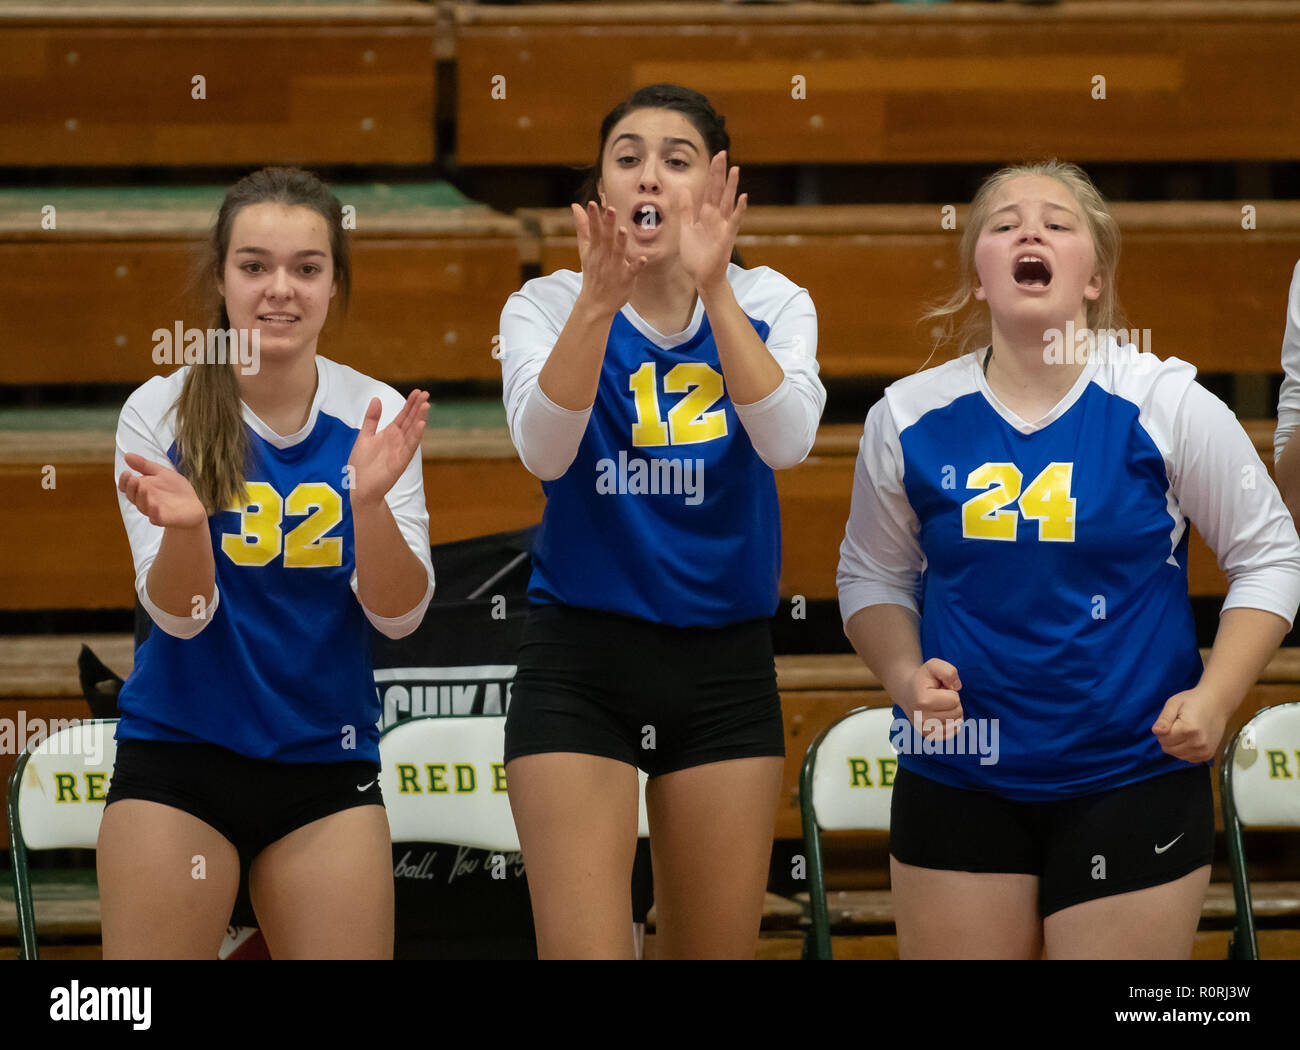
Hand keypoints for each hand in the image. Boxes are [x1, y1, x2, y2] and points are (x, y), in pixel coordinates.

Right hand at [119, 452, 207, 527]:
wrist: (192, 506)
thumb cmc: (174, 489)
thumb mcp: (161, 473)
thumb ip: (144, 465)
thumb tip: (127, 455)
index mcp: (141, 489)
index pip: (126, 487)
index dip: (124, 481)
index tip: (127, 472)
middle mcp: (144, 501)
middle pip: (132, 496)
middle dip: (131, 488)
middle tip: (134, 479)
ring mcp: (154, 511)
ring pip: (142, 506)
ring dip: (141, 497)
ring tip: (143, 487)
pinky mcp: (165, 519)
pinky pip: (156, 518)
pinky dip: (154, 513)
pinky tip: (155, 506)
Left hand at [347, 390, 428, 508]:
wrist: (360, 487)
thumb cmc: (362, 464)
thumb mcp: (365, 436)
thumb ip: (371, 418)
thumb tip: (377, 399)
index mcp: (390, 434)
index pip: (404, 415)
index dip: (411, 404)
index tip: (418, 391)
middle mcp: (398, 440)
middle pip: (410, 420)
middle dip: (418, 407)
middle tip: (426, 393)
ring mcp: (401, 450)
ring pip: (412, 431)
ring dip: (420, 419)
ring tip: (426, 405)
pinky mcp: (401, 461)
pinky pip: (410, 447)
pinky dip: (416, 436)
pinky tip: (421, 425)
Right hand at [571, 201, 647, 315]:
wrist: (595, 303)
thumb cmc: (592, 272)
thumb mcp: (585, 251)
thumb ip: (583, 228)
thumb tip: (576, 205)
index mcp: (595, 250)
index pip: (593, 231)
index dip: (593, 217)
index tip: (591, 203)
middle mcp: (604, 257)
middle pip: (606, 239)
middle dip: (608, 224)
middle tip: (610, 209)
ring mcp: (615, 268)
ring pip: (618, 253)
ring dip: (621, 242)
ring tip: (623, 230)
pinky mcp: (626, 279)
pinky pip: (632, 272)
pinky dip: (637, 265)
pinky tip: (643, 259)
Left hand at [676, 150, 746, 290]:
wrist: (702, 277)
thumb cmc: (696, 256)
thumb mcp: (686, 229)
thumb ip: (686, 210)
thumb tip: (684, 190)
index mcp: (705, 215)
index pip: (709, 189)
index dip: (712, 173)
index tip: (715, 156)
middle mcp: (716, 217)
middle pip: (719, 190)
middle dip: (720, 172)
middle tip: (723, 153)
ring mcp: (723, 226)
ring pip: (728, 202)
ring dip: (732, 186)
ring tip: (735, 169)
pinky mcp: (727, 237)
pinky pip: (734, 221)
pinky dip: (739, 210)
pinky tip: (743, 197)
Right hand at [905, 658, 963, 740]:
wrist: (906, 691)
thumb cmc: (922, 679)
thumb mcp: (934, 665)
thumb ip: (948, 671)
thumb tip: (957, 687)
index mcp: (923, 701)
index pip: (955, 700)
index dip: (950, 691)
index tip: (938, 689)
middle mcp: (922, 719)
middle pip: (957, 713)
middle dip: (952, 702)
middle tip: (938, 697)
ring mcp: (924, 730)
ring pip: (956, 723)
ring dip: (952, 712)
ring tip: (938, 705)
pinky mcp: (928, 736)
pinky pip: (953, 732)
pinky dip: (951, 723)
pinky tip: (940, 715)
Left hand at [1152, 687, 1228, 762]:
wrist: (1217, 704)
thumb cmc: (1193, 701)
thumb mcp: (1174, 703)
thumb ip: (1164, 719)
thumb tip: (1156, 731)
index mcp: (1188, 729)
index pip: (1162, 739)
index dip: (1163, 729)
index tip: (1172, 720)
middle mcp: (1198, 743)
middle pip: (1168, 749)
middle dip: (1169, 737)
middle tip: (1179, 725)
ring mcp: (1204, 751)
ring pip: (1176, 754)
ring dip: (1177, 744)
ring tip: (1186, 730)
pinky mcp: (1207, 755)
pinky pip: (1186, 757)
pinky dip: (1185, 749)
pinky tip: (1191, 738)